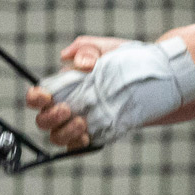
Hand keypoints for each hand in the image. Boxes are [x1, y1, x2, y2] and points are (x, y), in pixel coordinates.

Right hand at [25, 37, 194, 147]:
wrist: (158, 80)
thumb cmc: (130, 60)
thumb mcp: (108, 48)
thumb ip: (87, 48)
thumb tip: (69, 59)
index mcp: (67, 84)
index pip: (39, 96)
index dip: (36, 99)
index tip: (48, 97)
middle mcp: (71, 105)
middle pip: (44, 121)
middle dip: (50, 118)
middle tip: (68, 110)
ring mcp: (83, 121)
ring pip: (58, 137)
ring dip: (64, 134)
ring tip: (83, 124)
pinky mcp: (99, 133)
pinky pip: (79, 146)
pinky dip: (78, 144)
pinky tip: (88, 136)